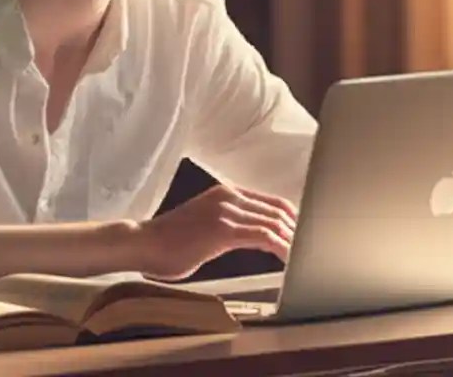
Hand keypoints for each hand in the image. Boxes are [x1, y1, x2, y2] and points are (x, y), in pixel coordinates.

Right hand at [135, 184, 298, 281]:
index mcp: (226, 193)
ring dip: (292, 241)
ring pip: (273, 223)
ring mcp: (226, 211)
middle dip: (297, 231)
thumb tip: (252, 238)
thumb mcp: (205, 225)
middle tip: (310, 249)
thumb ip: (229, 226)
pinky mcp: (223, 229)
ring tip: (303, 257)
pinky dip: (280, 248)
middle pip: (278, 211)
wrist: (143, 242)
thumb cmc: (169, 240)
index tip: (303, 237)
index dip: (292, 220)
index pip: (272, 202)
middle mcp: (229, 197)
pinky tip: (288, 259)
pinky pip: (263, 236)